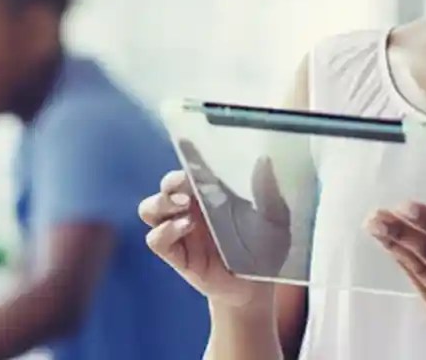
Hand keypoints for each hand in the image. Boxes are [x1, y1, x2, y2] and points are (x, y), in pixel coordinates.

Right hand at [139, 140, 291, 308]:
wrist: (259, 288)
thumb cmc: (266, 249)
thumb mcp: (275, 219)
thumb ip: (268, 192)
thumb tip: (265, 161)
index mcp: (211, 194)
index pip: (193, 168)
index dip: (186, 152)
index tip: (185, 138)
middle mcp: (190, 208)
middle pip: (165, 186)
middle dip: (170, 182)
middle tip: (186, 187)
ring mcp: (180, 232)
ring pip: (150, 208)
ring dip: (161, 203)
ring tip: (185, 207)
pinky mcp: (177, 255)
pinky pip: (155, 239)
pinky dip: (165, 231)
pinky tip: (186, 228)